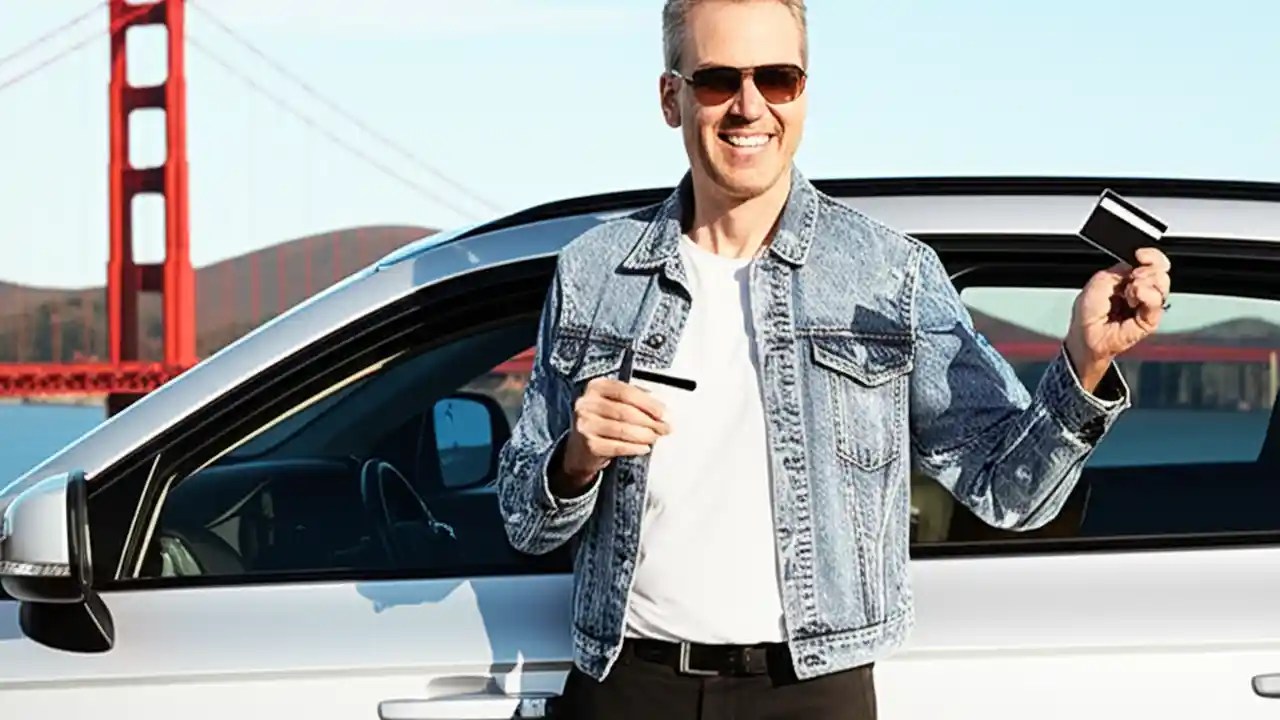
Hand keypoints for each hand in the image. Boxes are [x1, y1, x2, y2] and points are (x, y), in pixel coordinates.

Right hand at [553, 378, 670, 495]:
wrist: (580, 448)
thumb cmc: (603, 421)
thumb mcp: (614, 403)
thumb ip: (635, 399)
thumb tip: (660, 407)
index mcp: (596, 387)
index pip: (625, 391)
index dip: (647, 402)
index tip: (663, 412)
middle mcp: (586, 404)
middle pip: (625, 411)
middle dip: (650, 421)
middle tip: (665, 427)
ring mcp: (585, 424)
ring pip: (622, 429)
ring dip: (644, 435)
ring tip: (656, 437)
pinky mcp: (588, 444)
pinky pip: (618, 446)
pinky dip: (634, 448)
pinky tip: (644, 447)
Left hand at [1065, 247, 1171, 389]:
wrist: (1086, 337)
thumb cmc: (1087, 316)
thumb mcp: (1097, 283)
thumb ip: (1118, 270)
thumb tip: (1134, 265)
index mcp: (1128, 280)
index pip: (1150, 262)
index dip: (1150, 256)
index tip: (1141, 255)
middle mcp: (1140, 291)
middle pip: (1160, 271)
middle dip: (1148, 268)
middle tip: (1133, 276)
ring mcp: (1147, 305)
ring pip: (1163, 284)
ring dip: (1145, 282)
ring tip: (1130, 292)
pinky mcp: (1151, 319)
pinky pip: (1157, 301)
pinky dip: (1146, 295)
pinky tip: (1134, 298)